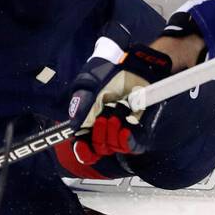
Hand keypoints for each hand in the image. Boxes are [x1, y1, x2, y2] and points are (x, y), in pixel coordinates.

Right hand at [67, 42, 172, 163]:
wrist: (134, 64)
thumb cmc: (110, 72)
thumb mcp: (90, 85)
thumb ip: (81, 106)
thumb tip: (75, 128)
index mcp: (90, 121)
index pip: (84, 146)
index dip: (82, 150)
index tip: (81, 145)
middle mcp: (106, 128)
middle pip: (99, 148)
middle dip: (98, 137)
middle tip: (103, 119)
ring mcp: (123, 129)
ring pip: (114, 147)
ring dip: (112, 135)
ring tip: (115, 117)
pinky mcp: (140, 129)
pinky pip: (134, 145)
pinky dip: (127, 142)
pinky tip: (125, 131)